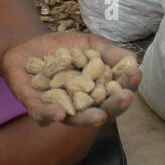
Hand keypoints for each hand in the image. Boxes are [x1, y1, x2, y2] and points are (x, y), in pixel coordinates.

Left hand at [0, 31, 139, 127]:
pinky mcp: (33, 105)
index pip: (116, 92)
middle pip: (101, 110)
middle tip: (126, 98)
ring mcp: (57, 107)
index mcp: (96, 92)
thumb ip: (110, 53)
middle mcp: (80, 105)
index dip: (128, 84)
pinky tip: (59, 113)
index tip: (136, 74)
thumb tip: (133, 61)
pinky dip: (49, 115)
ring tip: (100, 117)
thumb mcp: (91, 45)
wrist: (27, 45)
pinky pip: (41, 114)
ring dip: (88, 119)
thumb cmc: (64, 48)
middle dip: (115, 105)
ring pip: (74, 119)